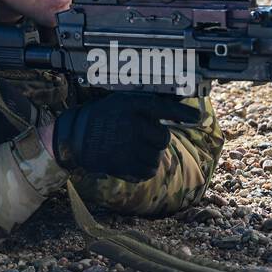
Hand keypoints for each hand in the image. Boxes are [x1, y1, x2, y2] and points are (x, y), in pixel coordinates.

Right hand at [52, 92, 199, 182]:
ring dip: (149, 154)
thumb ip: (145, 104)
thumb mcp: (120, 101)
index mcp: (133, 106)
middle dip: (157, 138)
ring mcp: (130, 146)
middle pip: (164, 137)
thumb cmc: (99, 117)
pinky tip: (131, 160)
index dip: (183, 112)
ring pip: (157, 155)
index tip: (196, 117)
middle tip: (143, 136)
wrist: (74, 138)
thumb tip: (173, 107)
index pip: (165, 108)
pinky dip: (144, 168)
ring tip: (132, 148)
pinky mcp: (126, 165)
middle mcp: (134, 125)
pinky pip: (148, 170)